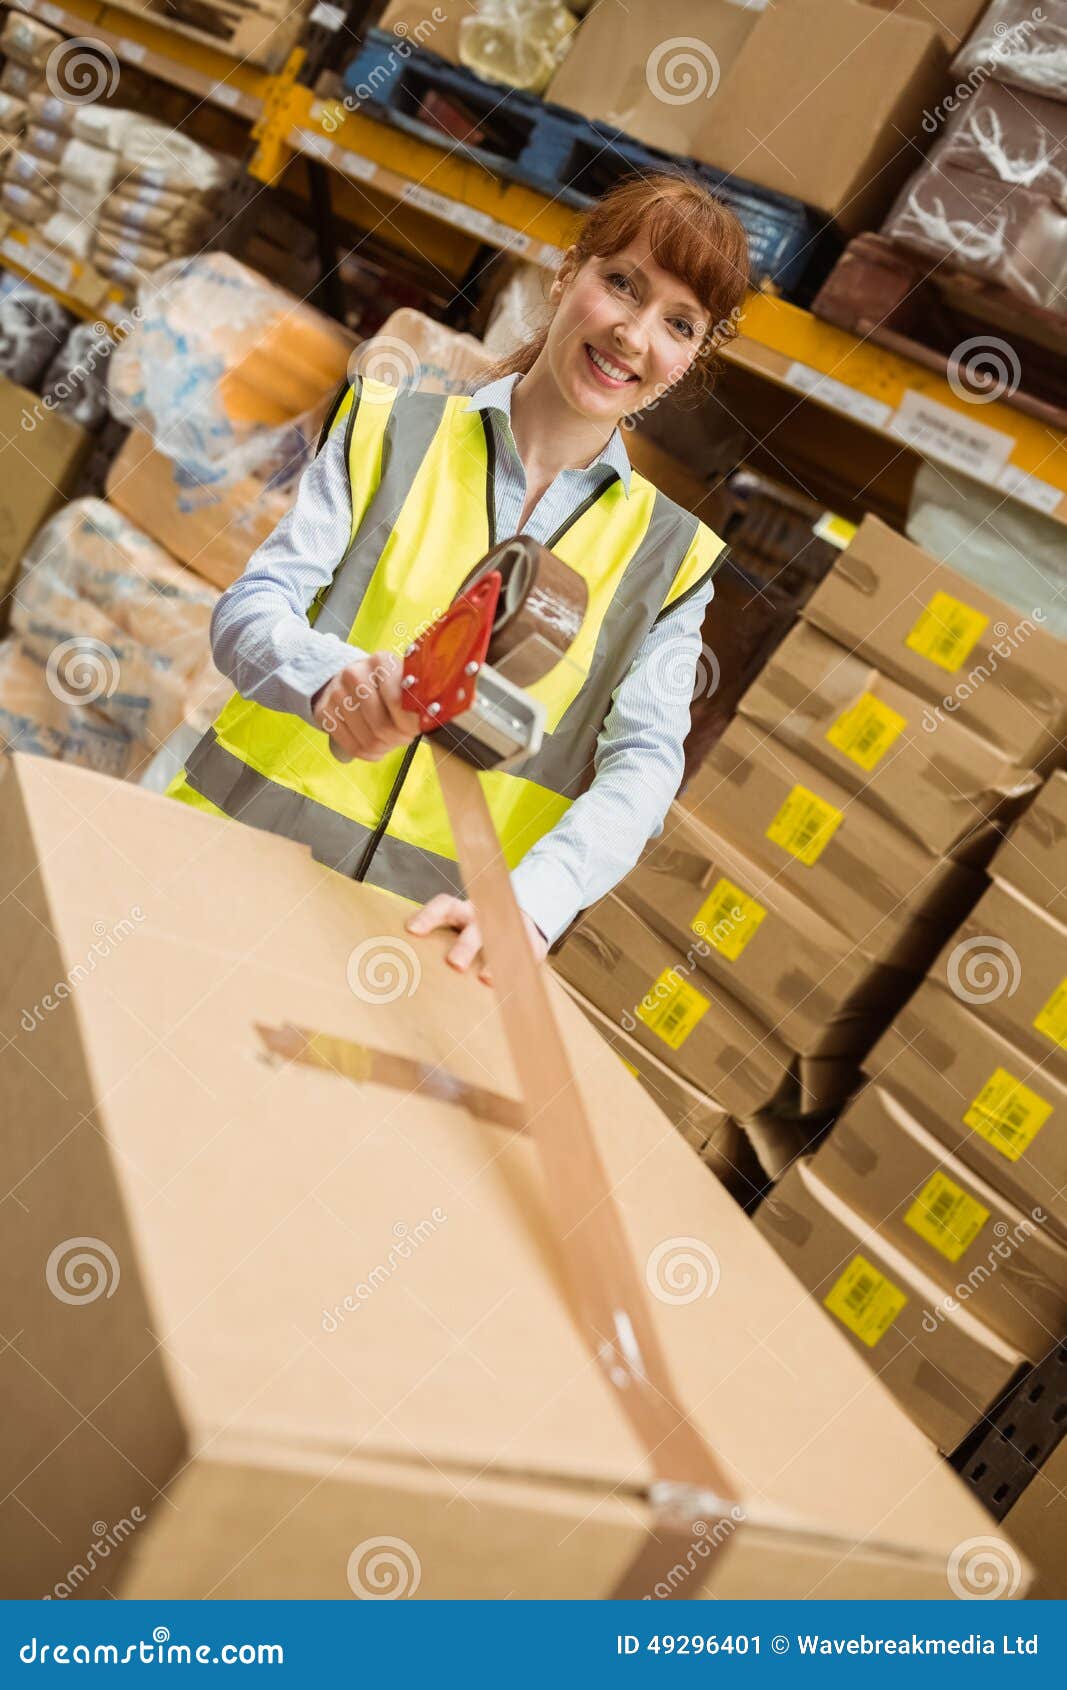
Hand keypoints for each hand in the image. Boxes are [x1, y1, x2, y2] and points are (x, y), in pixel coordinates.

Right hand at [312, 650, 418, 762]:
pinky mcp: (324, 711)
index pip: (397, 702)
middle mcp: (354, 673)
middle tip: (405, 737)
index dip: (411, 723)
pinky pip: (352, 747)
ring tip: (391, 740)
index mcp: (380, 662)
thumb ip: (417, 696)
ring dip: (385, 747)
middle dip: (398, 739)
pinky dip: (369, 754)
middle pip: (381, 726)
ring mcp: (335, 692)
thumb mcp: (403, 680)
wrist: (349, 679)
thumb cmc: (385, 684)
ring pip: (368, 740)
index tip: (417, 728)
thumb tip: (429, 719)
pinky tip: (377, 747)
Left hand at [404, 894, 547, 985]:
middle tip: (454, 964)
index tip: (413, 930)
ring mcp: (509, 927)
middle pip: (474, 928)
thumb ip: (435, 945)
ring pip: (501, 941)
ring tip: (486, 978)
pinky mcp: (531, 940)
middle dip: (465, 945)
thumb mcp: (456, 931)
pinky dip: (519, 965)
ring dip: (493, 959)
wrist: (520, 920)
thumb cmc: (473, 934)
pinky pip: (526, 952)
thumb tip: (398, 971)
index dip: (429, 916)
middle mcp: (484, 916)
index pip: (444, 905)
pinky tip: (512, 981)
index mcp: (461, 911)